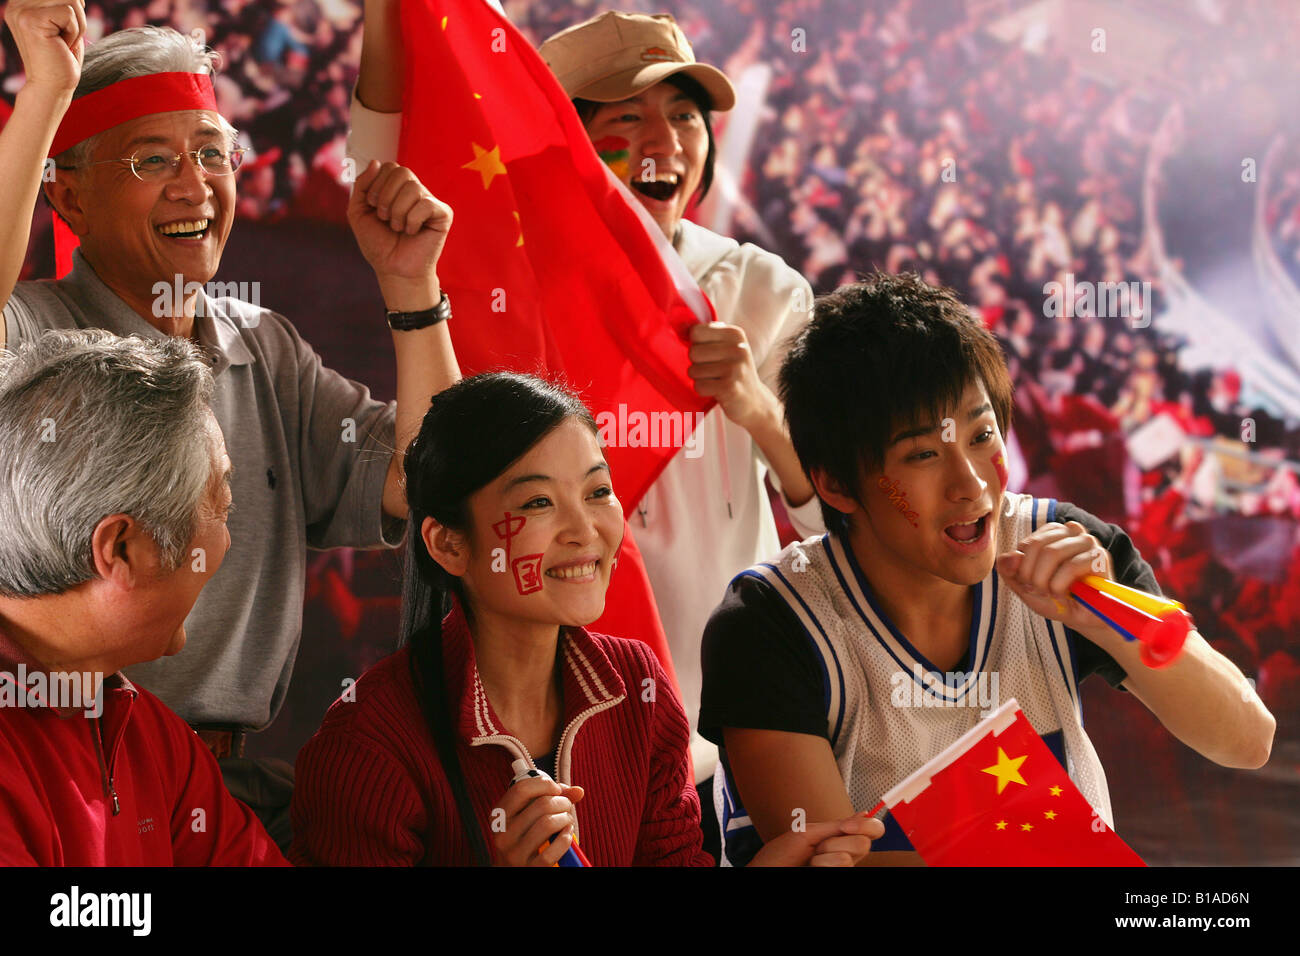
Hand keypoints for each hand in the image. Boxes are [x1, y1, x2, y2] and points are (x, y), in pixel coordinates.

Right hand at [4, 0, 85, 97]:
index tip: (63, 28)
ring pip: (71, 0)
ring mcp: (22, 10)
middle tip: (65, 38)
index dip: (72, 7)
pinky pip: (69, 13)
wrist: (52, 87)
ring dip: (77, 26)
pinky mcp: (31, 20)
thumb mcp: (65, 24)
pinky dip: (74, 32)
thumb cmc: (62, 58)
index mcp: (24, 3)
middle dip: (77, 17)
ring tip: (63, 42)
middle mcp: (18, 3)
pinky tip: (61, 45)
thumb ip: (65, 3)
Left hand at [348, 159, 450, 307]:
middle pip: (401, 171)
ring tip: (398, 228)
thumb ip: (361, 185)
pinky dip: (413, 221)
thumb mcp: (358, 212)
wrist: (393, 270)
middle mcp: (415, 191)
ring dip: (398, 212)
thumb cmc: (378, 244)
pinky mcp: (443, 214)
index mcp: (396, 187)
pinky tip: (413, 232)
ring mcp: (430, 201)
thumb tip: (376, 162)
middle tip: (385, 218)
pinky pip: (426, 204)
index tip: (374, 207)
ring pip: (413, 188)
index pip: (389, 166)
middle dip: (386, 197)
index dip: (376, 185)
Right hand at [490, 775, 585, 866]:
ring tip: (567, 821)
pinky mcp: (529, 868)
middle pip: (541, 804)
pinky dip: (566, 838)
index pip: (521, 789)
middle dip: (562, 802)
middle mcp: (503, 835)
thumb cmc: (526, 838)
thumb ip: (552, 798)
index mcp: (499, 817)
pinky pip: (553, 850)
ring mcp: (514, 854)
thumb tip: (578, 791)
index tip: (556, 790)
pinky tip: (567, 835)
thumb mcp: (530, 816)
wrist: (514, 870)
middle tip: (566, 807)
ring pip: (548, 823)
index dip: (544, 784)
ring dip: (565, 818)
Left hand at [687, 322, 773, 431]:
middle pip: (693, 352)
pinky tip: (717, 390)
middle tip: (714, 370)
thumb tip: (682, 326)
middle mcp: (738, 348)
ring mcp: (735, 368)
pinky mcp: (730, 387)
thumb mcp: (727, 347)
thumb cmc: (734, 371)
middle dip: (697, 364)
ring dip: (701, 379)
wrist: (754, 401)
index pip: (696, 332)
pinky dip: (704, 390)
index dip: (696, 345)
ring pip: (694, 370)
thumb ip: (706, 334)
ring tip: (717, 380)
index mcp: (735, 334)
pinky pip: (699, 386)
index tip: (710, 353)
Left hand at [747, 811, 884, 866]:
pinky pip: (843, 865)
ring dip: (824, 855)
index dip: (867, 825)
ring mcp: (841, 868)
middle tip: (817, 847)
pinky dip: (824, 863)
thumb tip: (865, 813)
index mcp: (841, 839)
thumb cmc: (781, 855)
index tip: (847, 826)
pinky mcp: (838, 876)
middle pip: (864, 843)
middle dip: (835, 841)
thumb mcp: (809, 833)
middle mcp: (846, 854)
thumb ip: (837, 825)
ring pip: (848, 857)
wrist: (767, 871)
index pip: (872, 830)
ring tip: (810, 859)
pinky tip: (812, 867)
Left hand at [996, 520, 1112, 634]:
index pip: (1027, 544)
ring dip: (1044, 581)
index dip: (1022, 569)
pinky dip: (1060, 585)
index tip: (1028, 585)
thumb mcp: (1024, 586)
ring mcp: (1087, 542)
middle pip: (1037, 545)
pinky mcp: (1100, 557)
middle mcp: (1071, 531)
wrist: (1083, 618)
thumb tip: (1009, 556)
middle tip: (1038, 591)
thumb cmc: (1055, 598)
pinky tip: (1064, 595)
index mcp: (1053, 532)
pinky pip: (1071, 566)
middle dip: (1030, 574)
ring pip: (1052, 552)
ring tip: (1050, 593)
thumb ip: (1009, 570)